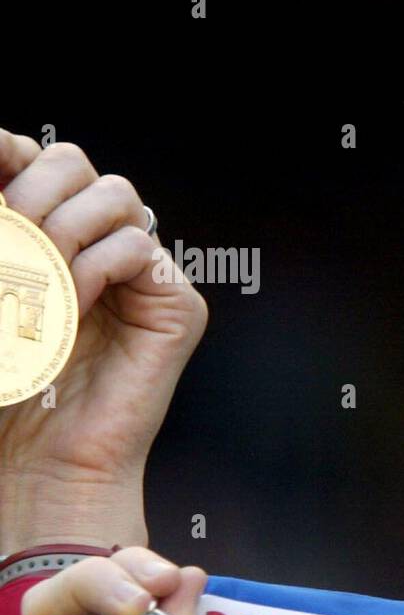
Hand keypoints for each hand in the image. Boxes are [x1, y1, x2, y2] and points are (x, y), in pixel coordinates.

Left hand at [0, 131, 207, 549]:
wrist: (41, 462)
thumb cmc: (7, 394)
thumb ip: (0, 234)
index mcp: (48, 239)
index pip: (36, 161)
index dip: (7, 151)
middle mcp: (95, 249)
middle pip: (75, 164)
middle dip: (31, 190)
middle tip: (8, 240)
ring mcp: (140, 276)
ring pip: (115, 194)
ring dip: (63, 228)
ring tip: (38, 277)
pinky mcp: (175, 306)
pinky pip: (140, 248)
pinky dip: (97, 268)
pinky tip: (74, 304)